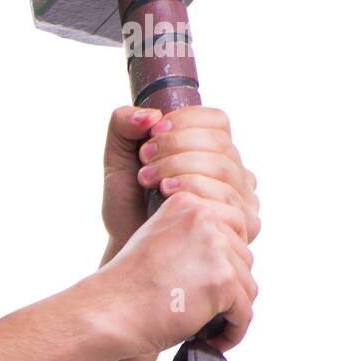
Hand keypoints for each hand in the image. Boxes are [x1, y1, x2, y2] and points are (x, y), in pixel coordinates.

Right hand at [91, 190, 256, 357]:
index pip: (233, 228)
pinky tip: (209, 339)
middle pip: (243, 258)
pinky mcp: (222, 280)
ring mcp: (215, 247)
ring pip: (247, 286)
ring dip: (230, 311)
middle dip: (227, 287)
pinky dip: (231, 332)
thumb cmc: (127, 287)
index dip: (221, 262)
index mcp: (186, 203)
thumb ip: (194, 237)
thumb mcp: (159, 241)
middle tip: (200, 307)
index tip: (198, 284)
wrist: (107, 312)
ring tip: (202, 326)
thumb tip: (235, 256)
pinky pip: (245, 313)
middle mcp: (203, 218)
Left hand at [101, 104, 260, 250]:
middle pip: (219, 145)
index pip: (217, 121)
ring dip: (180, 169)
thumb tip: (150, 114)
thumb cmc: (128, 204)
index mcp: (213, 152)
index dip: (185, 121)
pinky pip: (228, 199)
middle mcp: (235, 173)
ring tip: (149, 180)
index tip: (150, 135)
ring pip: (224, 170)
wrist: (128, 246)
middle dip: (176, 147)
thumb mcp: (117, 158)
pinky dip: (194, 191)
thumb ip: (123, 126)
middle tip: (144, 163)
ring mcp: (242, 199)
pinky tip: (168, 197)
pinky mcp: (242, 227)